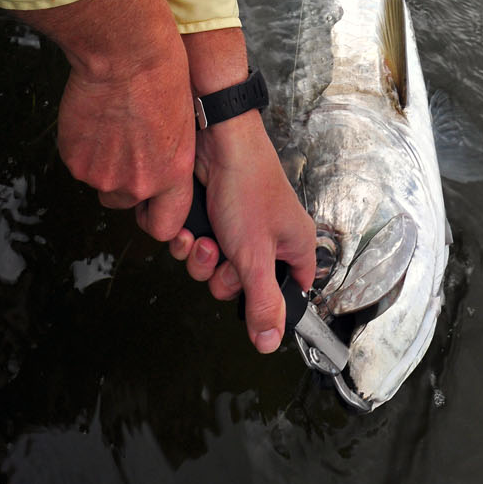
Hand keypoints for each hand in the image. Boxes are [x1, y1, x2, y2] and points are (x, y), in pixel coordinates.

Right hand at [15, 0, 196, 241]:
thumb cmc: (162, 74)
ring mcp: (102, 175)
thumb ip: (166, 157)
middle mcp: (137, 183)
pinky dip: (82, 146)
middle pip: (124, 202)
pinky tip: (93, 116)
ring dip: (102, 161)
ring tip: (111, 122)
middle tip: (125, 143)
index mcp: (172, 174)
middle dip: (123, 181)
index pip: (166, 226)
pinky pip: (78, 162)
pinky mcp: (74, 160)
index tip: (151, 203)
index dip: (156, 216)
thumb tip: (153, 168)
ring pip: (98, 181)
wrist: (125, 52)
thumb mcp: (182, 123)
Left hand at [170, 111, 315, 353]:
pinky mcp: (213, 216)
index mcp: (294, 245)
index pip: (293, 291)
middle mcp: (268, 236)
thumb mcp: (256, 254)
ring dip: (201, 260)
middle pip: (243, 287)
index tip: (254, 300)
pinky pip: (196, 247)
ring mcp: (238, 226)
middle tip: (226, 257)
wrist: (215, 139)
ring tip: (204, 238)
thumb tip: (270, 344)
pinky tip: (188, 228)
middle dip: (224, 277)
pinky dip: (188, 241)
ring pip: (214, 269)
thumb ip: (262, 302)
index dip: (270, 302)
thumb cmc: (246, 185)